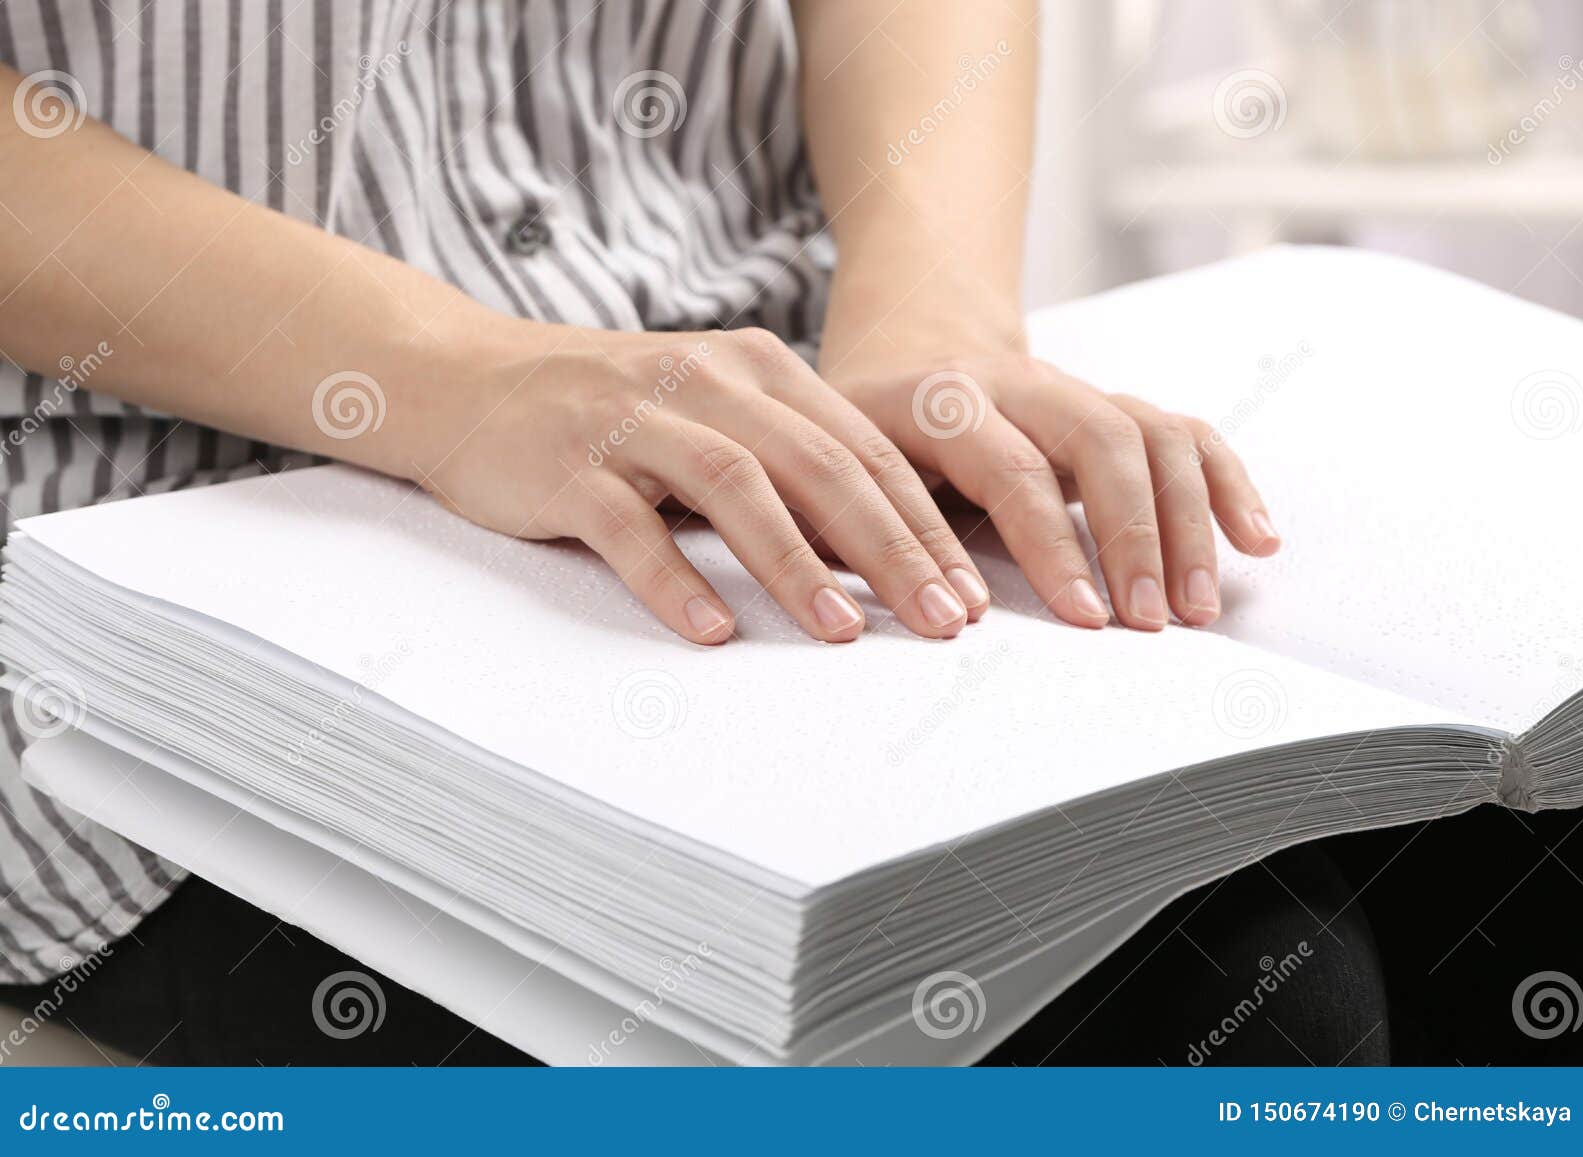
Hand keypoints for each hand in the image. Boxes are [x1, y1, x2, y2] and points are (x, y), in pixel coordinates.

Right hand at [415, 326, 988, 645]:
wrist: (472, 379)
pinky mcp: (569, 463)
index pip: (864, 450)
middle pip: (820, 466)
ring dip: (797, 564)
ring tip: (845, 631)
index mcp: (757, 369)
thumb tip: (883, 555)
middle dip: (891, 550)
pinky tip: (711, 628)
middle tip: (940, 620)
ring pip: (737, 487)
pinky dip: (675, 579)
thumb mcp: (715, 416)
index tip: (967, 593)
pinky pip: (629, 525)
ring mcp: (634, 420)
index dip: (923, 525)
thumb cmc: (612, 411)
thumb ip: (791, 464)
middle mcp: (705, 382)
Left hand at [824, 352, 1280, 630]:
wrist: (898, 349)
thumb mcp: (839, 476)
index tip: (1084, 620)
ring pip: (1154, 433)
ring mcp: (1074, 389)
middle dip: (1136, 536)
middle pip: (1104, 438)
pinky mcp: (1112, 405)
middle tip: (1152, 623)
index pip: (1015, 467)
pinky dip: (1227, 485)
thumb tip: (905, 610)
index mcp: (941, 399)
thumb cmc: (862, 439)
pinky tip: (1258, 541)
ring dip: (1189, 523)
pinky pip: (1185, 432)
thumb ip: (864, 531)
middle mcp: (1018, 382)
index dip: (1053, 546)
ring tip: (1199, 606)